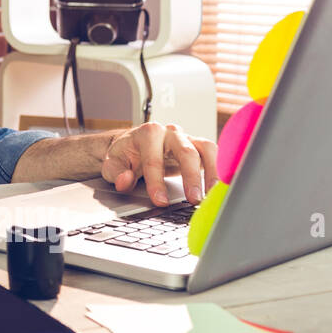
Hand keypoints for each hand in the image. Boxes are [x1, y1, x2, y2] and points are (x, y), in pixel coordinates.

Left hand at [101, 122, 218, 206]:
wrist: (134, 145)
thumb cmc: (126, 154)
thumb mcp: (112, 164)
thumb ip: (116, 173)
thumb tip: (124, 181)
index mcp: (147, 133)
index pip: (153, 159)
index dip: (157, 182)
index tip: (160, 201)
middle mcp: (169, 132)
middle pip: (185, 151)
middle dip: (190, 177)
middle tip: (193, 199)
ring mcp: (186, 137)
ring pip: (205, 149)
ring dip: (211, 172)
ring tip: (212, 195)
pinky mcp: (198, 146)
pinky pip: (213, 154)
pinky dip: (219, 169)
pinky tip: (218, 187)